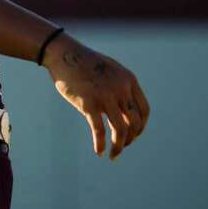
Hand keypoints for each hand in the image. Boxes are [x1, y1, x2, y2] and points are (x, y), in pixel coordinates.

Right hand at [41, 33, 149, 159]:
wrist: (63, 53)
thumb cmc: (84, 62)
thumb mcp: (110, 70)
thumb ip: (121, 86)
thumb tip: (126, 107)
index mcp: (128, 80)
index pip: (143, 111)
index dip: (140, 127)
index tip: (132, 135)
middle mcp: (120, 89)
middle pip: (134, 123)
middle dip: (130, 139)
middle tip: (121, 146)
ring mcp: (105, 96)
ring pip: (120, 129)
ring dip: (119, 146)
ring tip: (114, 155)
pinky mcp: (88, 103)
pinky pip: (98, 130)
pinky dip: (101, 144)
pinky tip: (99, 152)